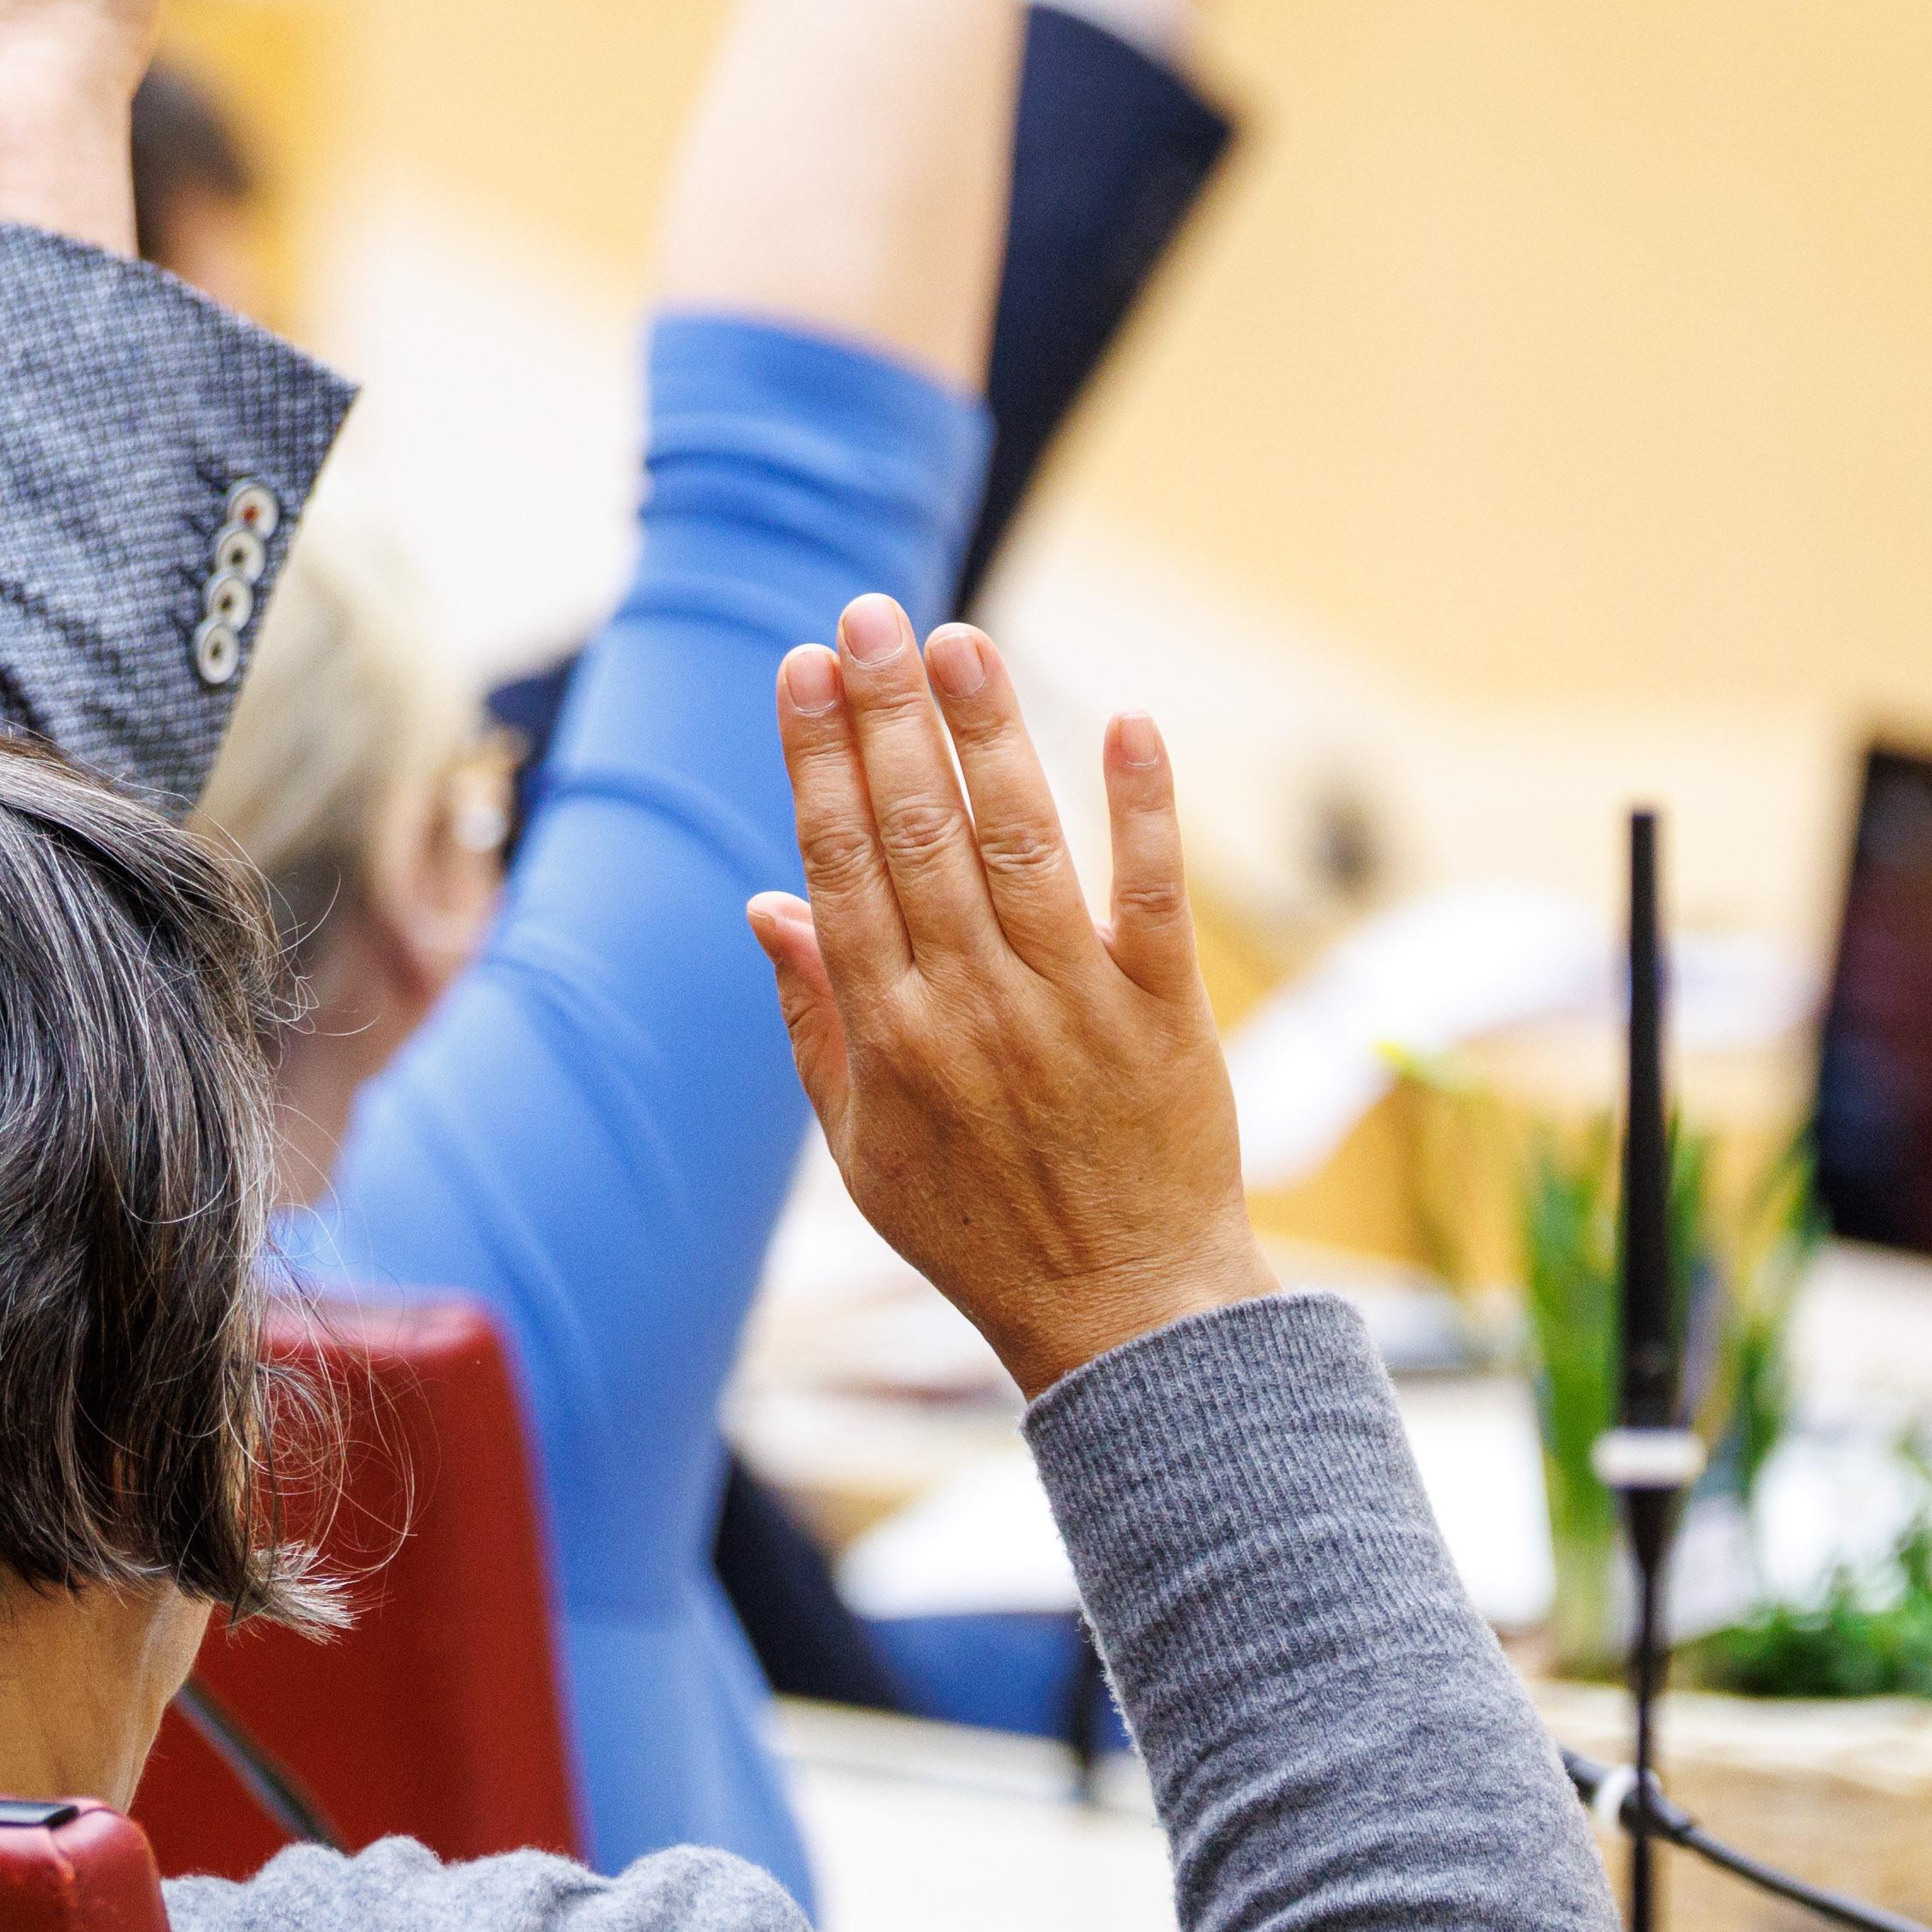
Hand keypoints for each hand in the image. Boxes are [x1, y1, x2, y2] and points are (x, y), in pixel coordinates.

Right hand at [745, 598, 1273, 1400]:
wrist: (1125, 1316)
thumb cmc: (977, 1231)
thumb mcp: (857, 1143)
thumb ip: (812, 1017)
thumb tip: (767, 900)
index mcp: (888, 1033)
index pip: (840, 863)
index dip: (818, 759)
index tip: (803, 669)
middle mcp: (973, 1006)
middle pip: (917, 832)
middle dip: (887, 712)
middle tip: (868, 616)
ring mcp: (1072, 1006)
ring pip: (1019, 843)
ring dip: (989, 732)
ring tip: (961, 639)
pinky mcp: (1164, 1014)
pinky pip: (1151, 897)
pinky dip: (1143, 809)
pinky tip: (1130, 726)